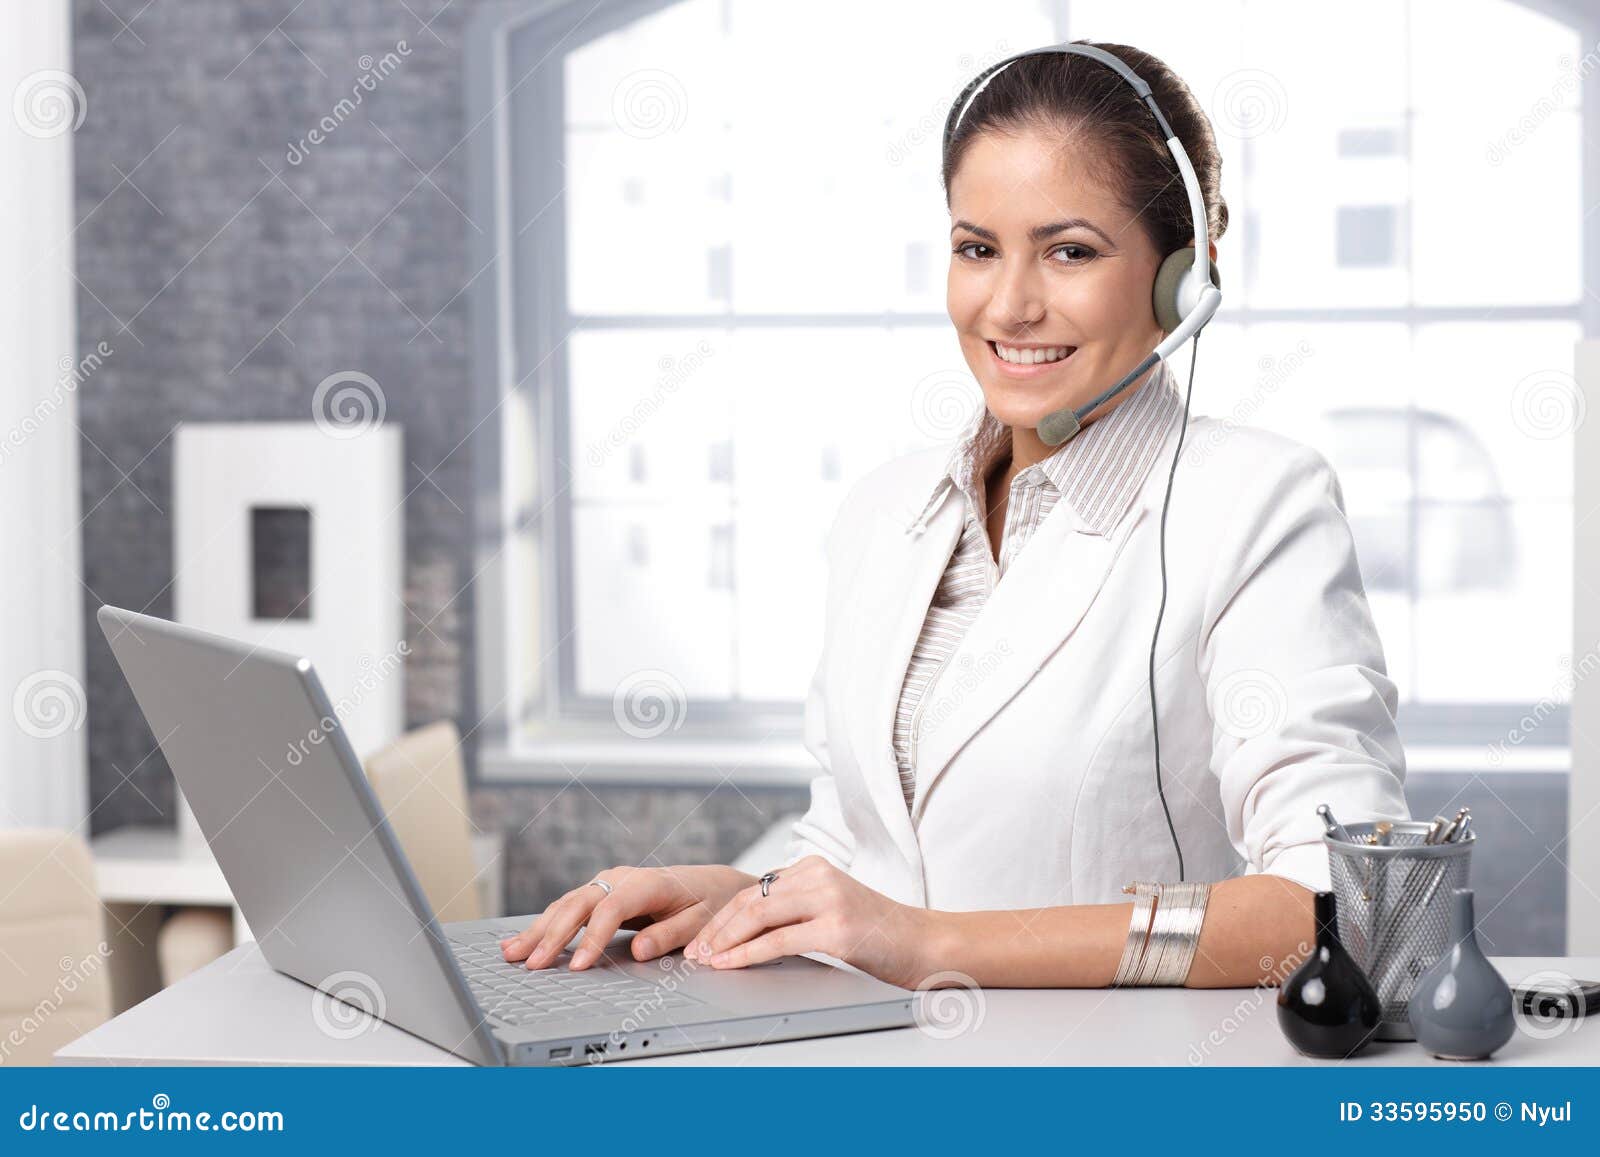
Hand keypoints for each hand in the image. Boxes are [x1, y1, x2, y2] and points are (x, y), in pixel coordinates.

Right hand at [501, 864, 752, 970]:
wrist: (713, 883)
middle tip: (532, 965)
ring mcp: (608, 883)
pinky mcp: (600, 892)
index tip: (578, 967)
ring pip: (565, 904)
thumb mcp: (700, 920)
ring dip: (538, 929)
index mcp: (648, 882)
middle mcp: (622, 878)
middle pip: (579, 904)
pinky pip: (567, 908)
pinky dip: (543, 924)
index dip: (592, 938)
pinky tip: (520, 940)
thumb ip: (669, 934)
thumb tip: (638, 951)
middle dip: (552, 935)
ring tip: (510, 953)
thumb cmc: (709, 903)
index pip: (612, 910)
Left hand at [686, 855, 932, 988]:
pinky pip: (779, 941)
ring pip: (759, 915)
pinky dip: (748, 954)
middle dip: (715, 928)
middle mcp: (819, 876)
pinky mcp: (837, 928)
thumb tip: (749, 925)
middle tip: (694, 951)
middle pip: (750, 899)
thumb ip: (797, 905)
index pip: (755, 889)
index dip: (722, 915)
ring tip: (706, 960)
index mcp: (814, 866)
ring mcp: (829, 900)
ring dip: (725, 940)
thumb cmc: (879, 931)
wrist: (924, 942)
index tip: (702, 937)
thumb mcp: (832, 906)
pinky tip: (732, 964)